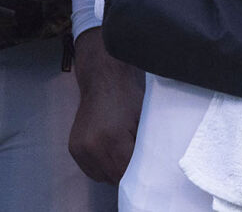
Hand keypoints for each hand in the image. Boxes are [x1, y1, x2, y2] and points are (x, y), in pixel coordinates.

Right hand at [69, 28, 144, 183]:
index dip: (139, 174)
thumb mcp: (144, 121)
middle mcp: (91, 147)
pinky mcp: (73, 148)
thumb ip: (145, 146)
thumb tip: (151, 166)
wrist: (104, 81)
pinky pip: (90, 169)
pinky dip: (102, 167)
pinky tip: (113, 156)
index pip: (126, 172)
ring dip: (114, 172)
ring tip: (126, 157)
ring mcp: (79, 149)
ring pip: (101, 176)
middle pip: (113, 176)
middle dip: (127, 173)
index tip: (149, 170)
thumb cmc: (129, 98)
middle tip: (139, 164)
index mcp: (111, 139)